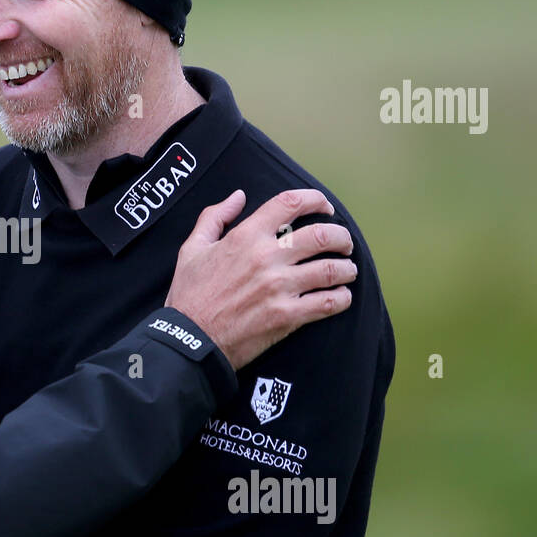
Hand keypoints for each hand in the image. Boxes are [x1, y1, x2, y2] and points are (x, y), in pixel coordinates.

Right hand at [164, 188, 355, 370]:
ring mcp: (279, 288)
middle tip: (343, 244)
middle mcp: (266, 258)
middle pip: (322, 235)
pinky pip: (329, 302)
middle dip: (341, 236)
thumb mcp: (192, 249)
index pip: (290, 203)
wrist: (189, 340)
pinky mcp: (287, 316)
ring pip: (331, 269)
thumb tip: (238, 196)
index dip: (315, 199)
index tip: (325, 208)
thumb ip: (214, 217)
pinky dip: (342, 298)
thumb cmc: (189, 295)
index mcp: (245, 237)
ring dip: (346, 268)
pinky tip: (341, 297)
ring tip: (346, 271)